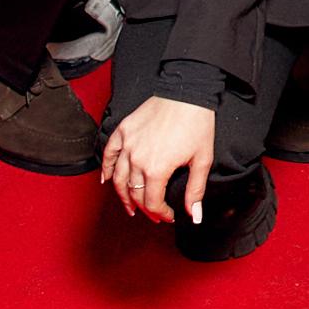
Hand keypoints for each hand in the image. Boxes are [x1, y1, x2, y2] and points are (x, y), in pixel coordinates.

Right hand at [101, 96, 218, 224]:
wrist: (187, 92)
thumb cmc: (197, 123)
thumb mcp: (202, 159)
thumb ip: (195, 190)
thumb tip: (193, 215)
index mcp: (157, 169)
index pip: (152, 202)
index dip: (160, 213)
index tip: (167, 216)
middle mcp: (137, 159)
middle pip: (134, 193)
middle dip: (144, 208)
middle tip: (152, 213)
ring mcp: (128, 144)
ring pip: (118, 179)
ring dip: (123, 196)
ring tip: (129, 205)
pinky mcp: (123, 131)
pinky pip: (108, 154)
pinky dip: (106, 169)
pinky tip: (107, 180)